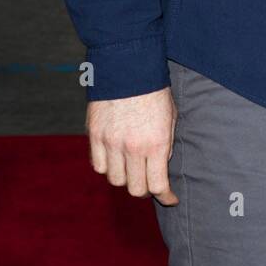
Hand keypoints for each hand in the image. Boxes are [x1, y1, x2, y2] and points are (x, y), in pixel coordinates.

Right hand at [86, 87, 178, 204]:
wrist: (128, 67)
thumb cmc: (154, 92)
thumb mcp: (170, 119)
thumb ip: (165, 146)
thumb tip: (159, 167)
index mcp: (156, 144)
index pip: (158, 185)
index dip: (165, 197)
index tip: (169, 198)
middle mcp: (132, 147)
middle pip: (136, 188)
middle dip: (145, 189)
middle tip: (149, 182)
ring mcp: (111, 142)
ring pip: (115, 180)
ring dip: (125, 178)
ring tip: (131, 168)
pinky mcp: (94, 135)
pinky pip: (98, 165)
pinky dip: (107, 167)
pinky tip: (115, 159)